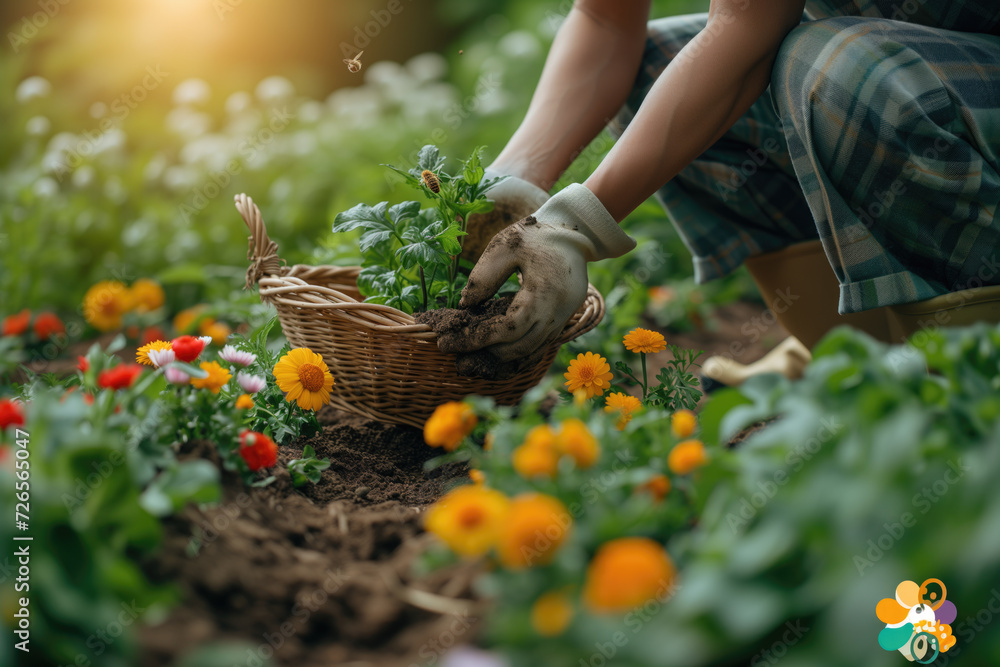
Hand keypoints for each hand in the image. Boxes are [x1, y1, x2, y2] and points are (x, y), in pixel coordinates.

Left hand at [440, 184, 634, 360]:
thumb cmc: (537, 236)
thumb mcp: (506, 245)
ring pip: (530, 352)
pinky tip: (494, 357)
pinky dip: (516, 356)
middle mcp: (558, 312)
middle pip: (520, 347)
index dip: (478, 339)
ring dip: (500, 360)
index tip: (449, 343)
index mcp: (545, 292)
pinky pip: (538, 347)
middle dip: (486, 355)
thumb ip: (484, 275)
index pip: (509, 328)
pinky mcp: (561, 322)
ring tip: (470, 364)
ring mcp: (563, 320)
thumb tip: (465, 306)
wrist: (574, 234)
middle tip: (456, 358)